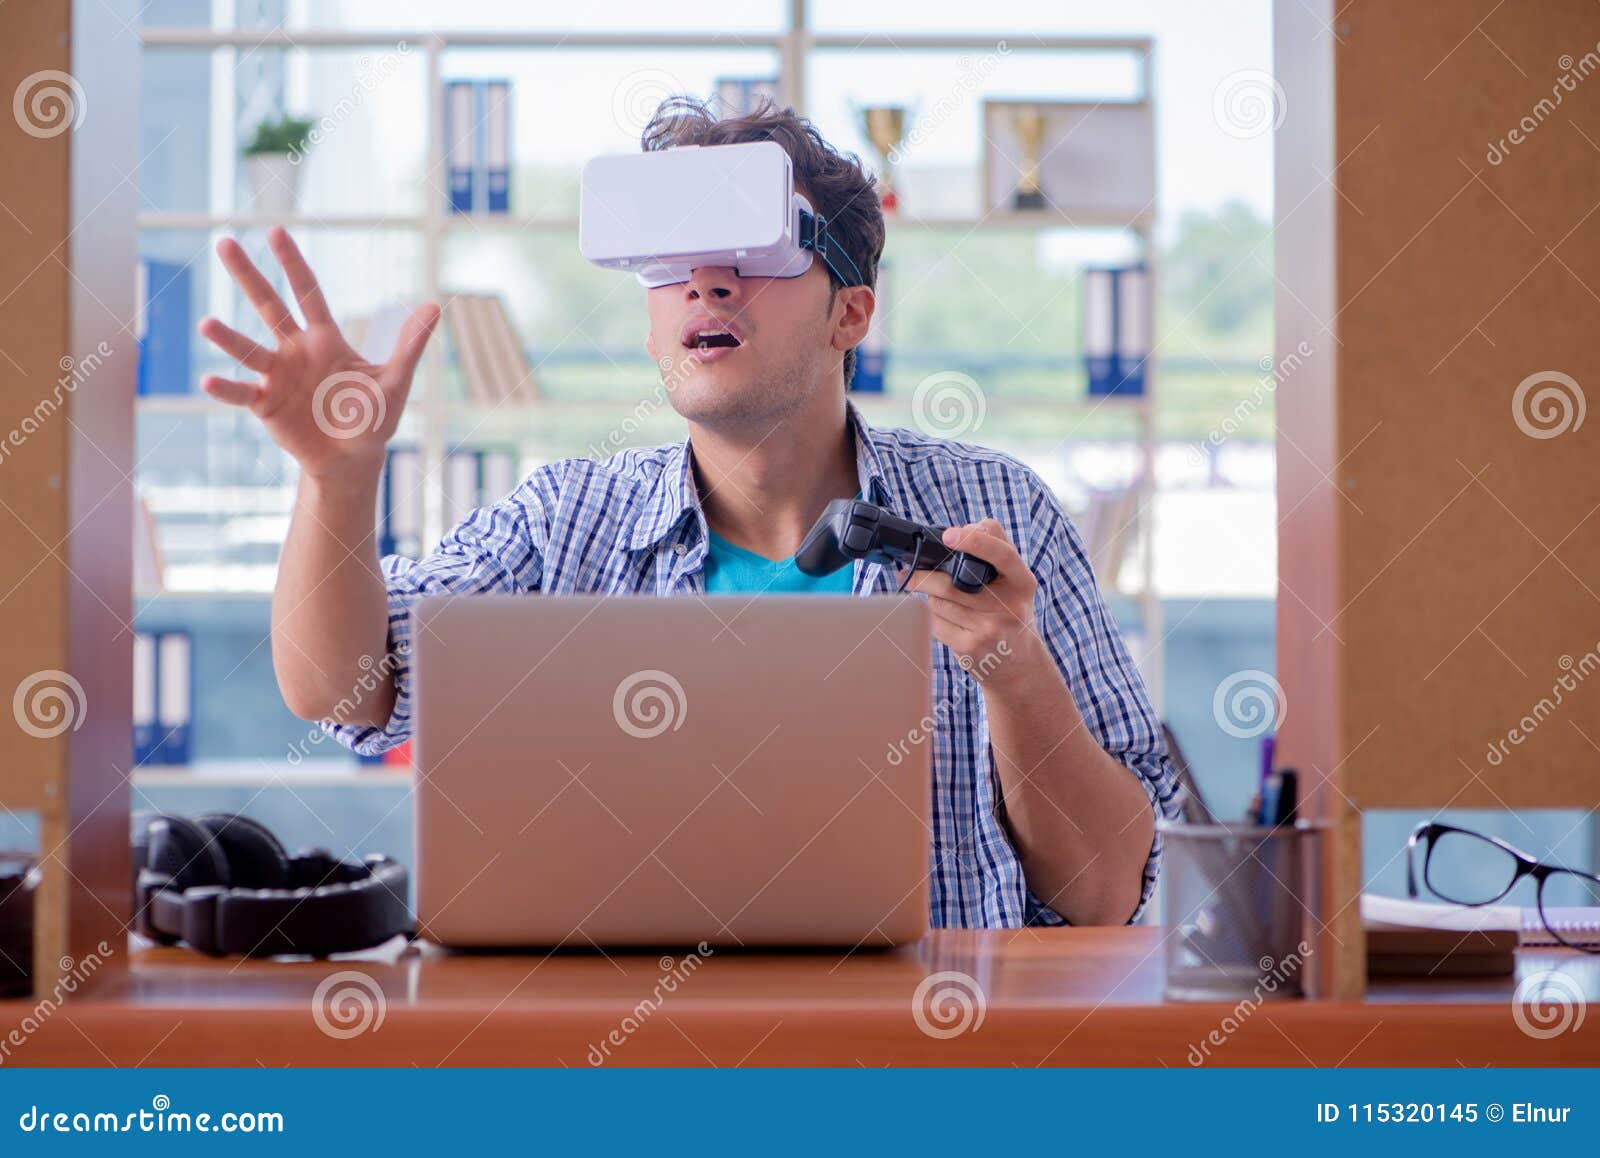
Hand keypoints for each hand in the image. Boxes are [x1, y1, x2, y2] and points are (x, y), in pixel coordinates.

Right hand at [197, 227, 439, 480]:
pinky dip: (225, 389)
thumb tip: (435, 306)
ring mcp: (277, 376)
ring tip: (206, 323)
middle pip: (268, 305)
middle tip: (224, 242)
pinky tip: (208, 381)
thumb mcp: (395, 381)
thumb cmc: (374, 416)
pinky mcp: (265, 404)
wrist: (353, 457)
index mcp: (325, 339)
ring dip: (227, 337)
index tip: (274, 232)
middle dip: (248, 275)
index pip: (307, 292)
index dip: (292, 264)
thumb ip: (409, 345)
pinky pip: (242, 393)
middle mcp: (295, 350)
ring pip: (248, 350)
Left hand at [902, 518, 1047, 687]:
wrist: (1020, 666)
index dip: (974, 541)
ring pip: (939, 602)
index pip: (1002, 554)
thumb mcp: (1015, 582)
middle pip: (953, 582)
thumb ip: (995, 550)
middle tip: (909, 570)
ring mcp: (989, 629)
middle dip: (925, 575)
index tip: (949, 535)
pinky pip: (935, 623)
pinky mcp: (970, 648)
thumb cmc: (1011, 613)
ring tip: (931, 595)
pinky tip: (939, 616)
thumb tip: (962, 529)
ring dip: (929, 597)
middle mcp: (1009, 606)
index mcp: (1022, 582)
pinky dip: (931, 616)